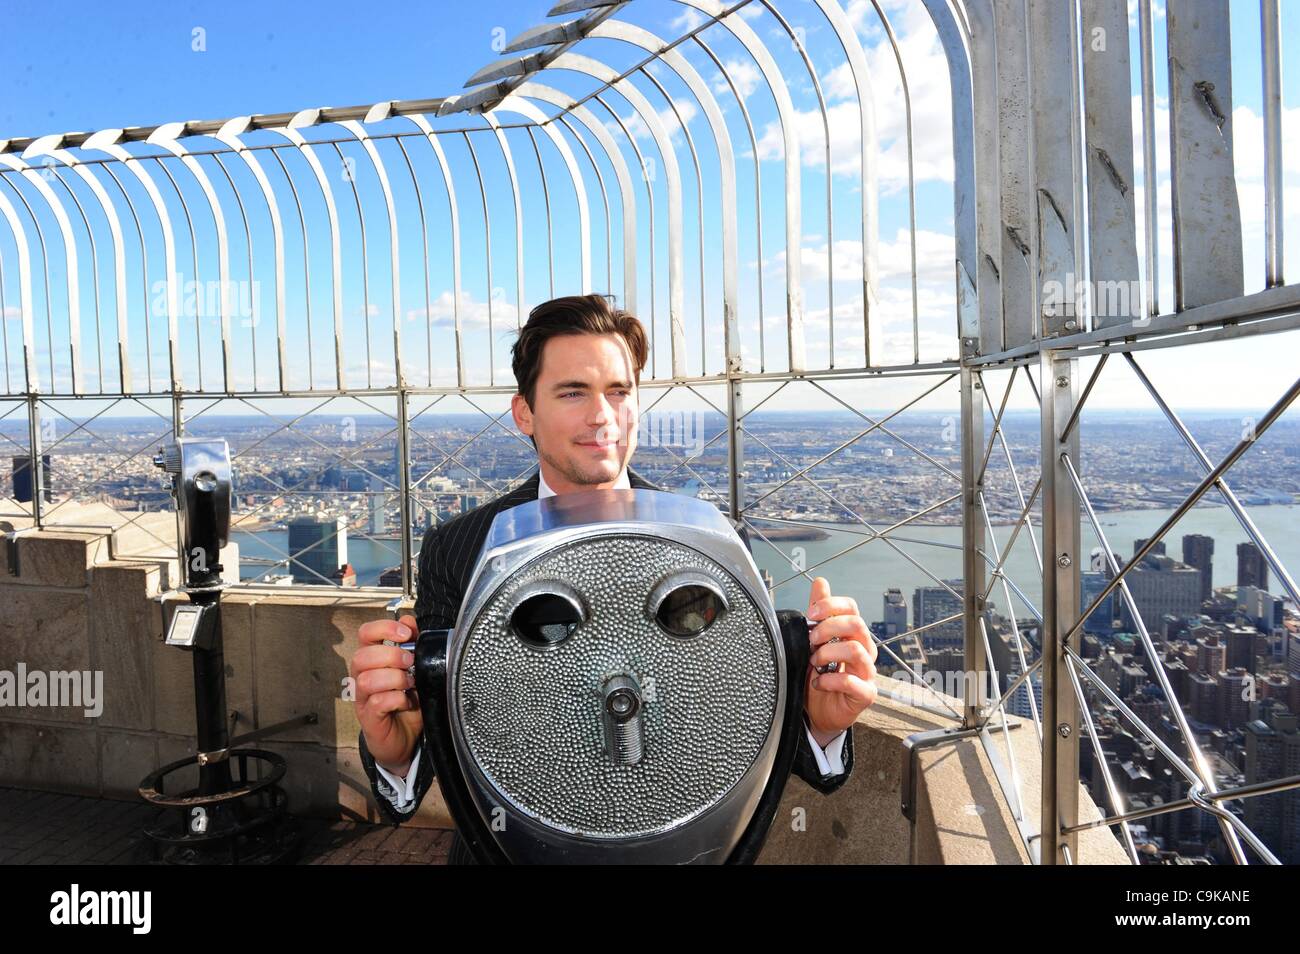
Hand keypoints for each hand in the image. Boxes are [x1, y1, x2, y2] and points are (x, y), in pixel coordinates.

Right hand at [352, 614, 423, 775]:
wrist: (406, 738)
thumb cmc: (407, 702)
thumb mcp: (415, 669)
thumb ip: (412, 644)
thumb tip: (409, 619)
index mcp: (372, 660)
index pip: (365, 634)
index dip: (384, 628)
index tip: (406, 634)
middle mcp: (362, 677)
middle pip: (362, 656)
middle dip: (391, 655)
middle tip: (411, 662)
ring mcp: (363, 699)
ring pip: (366, 680)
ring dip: (394, 678)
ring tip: (410, 684)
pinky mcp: (369, 718)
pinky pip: (376, 703)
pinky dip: (395, 699)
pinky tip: (406, 701)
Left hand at [804, 577, 877, 740]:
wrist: (819, 711)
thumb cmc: (820, 674)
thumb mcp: (814, 641)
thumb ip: (819, 613)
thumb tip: (821, 582)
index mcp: (854, 634)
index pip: (852, 608)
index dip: (831, 606)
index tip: (811, 613)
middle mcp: (865, 650)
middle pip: (856, 625)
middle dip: (828, 629)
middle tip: (810, 641)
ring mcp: (868, 672)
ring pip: (855, 650)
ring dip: (827, 654)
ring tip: (813, 663)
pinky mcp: (865, 694)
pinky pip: (852, 681)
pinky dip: (830, 680)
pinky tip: (818, 683)